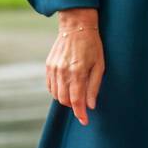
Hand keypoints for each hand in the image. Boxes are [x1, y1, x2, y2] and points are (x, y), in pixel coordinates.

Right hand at [46, 8, 103, 125]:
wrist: (76, 26)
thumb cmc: (92, 45)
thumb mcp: (100, 64)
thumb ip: (94, 86)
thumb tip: (91, 105)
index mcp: (77, 72)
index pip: (76, 100)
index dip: (80, 114)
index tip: (85, 121)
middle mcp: (62, 72)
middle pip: (64, 100)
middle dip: (74, 106)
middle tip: (83, 104)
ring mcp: (53, 69)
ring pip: (56, 95)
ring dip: (65, 99)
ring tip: (76, 93)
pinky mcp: (48, 66)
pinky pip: (50, 86)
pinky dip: (57, 91)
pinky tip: (66, 87)